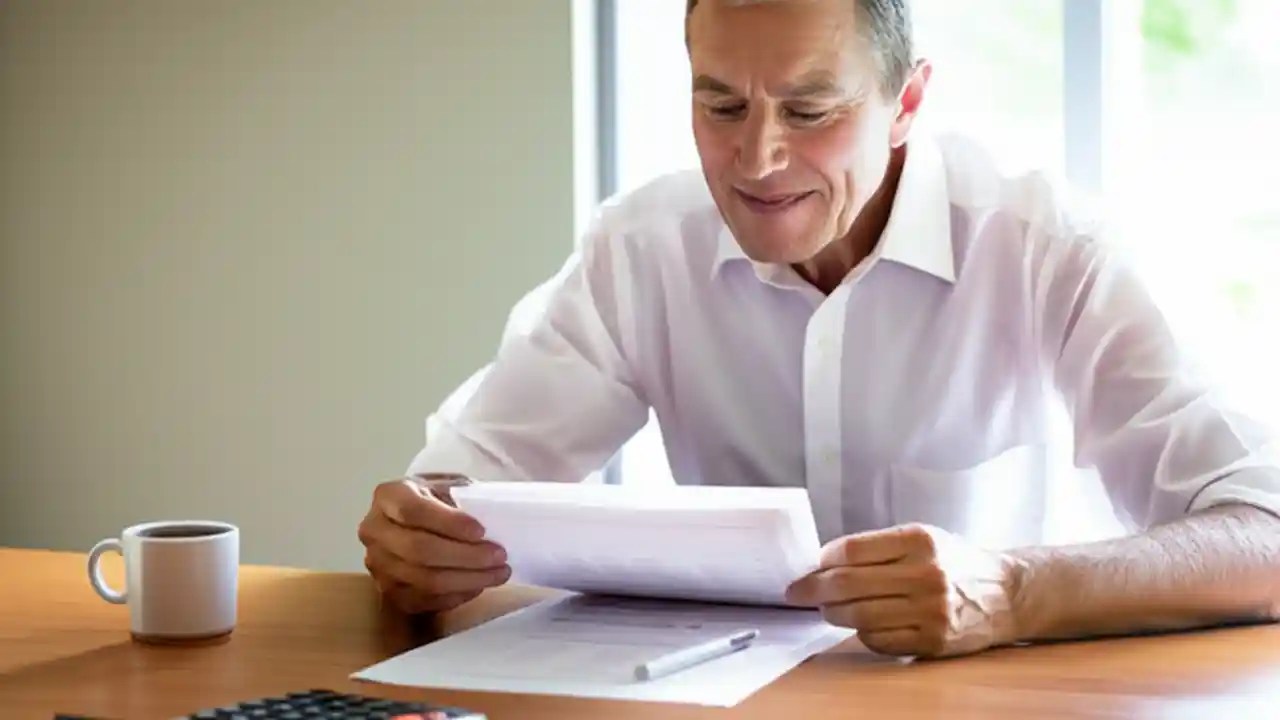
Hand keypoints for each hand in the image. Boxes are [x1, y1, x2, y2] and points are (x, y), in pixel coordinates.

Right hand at [357, 475, 510, 614]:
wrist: (415, 521)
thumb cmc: (437, 500)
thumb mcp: (449, 485)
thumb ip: (464, 498)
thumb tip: (491, 520)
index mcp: (388, 495)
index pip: (412, 511)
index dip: (449, 523)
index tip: (482, 530)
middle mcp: (374, 530)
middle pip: (418, 550)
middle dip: (465, 556)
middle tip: (499, 556)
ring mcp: (377, 565)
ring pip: (423, 579)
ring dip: (467, 579)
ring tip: (499, 573)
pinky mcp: (388, 592)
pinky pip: (424, 600)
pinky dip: (456, 595)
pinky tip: (479, 585)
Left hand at [785, 523, 1022, 657]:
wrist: (1006, 593)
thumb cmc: (955, 562)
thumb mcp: (923, 538)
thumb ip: (878, 547)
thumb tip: (823, 563)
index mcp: (919, 541)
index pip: (852, 550)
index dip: (823, 560)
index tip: (813, 565)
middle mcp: (926, 574)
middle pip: (848, 585)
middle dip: (813, 589)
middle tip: (796, 592)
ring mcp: (931, 611)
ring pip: (859, 616)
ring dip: (833, 613)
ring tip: (827, 609)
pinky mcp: (933, 641)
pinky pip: (879, 641)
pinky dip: (862, 633)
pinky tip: (863, 624)